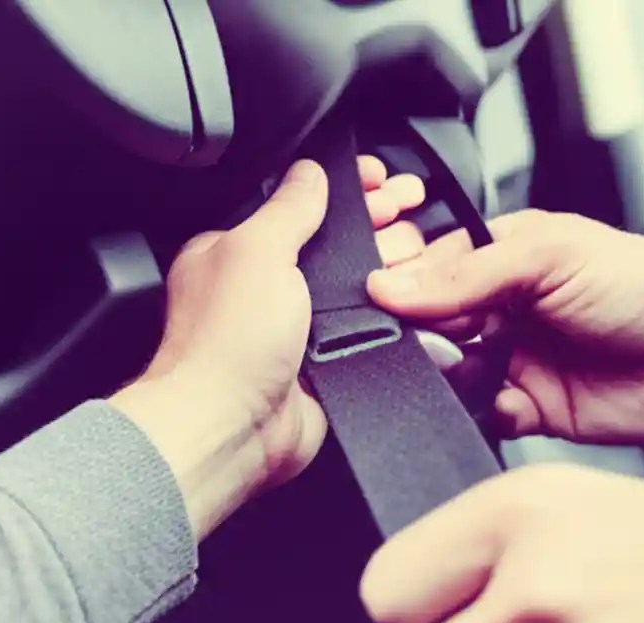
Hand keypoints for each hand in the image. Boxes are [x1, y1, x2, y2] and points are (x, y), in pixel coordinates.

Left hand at [113, 157, 424, 536]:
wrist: (233, 429)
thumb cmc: (223, 343)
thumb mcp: (257, 248)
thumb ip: (290, 206)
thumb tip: (309, 172)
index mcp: (238, 251)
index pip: (299, 205)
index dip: (345, 189)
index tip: (381, 179)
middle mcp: (266, 289)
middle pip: (336, 243)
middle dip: (377, 222)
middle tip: (409, 207)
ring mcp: (296, 330)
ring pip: (356, 289)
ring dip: (390, 268)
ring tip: (420, 249)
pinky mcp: (322, 366)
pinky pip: (365, 334)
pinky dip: (391, 318)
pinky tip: (413, 300)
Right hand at [368, 209, 643, 441]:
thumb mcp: (549, 259)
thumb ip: (466, 275)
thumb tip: (392, 286)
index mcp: (504, 256)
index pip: (428, 268)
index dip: (403, 285)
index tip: (385, 301)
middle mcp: (505, 306)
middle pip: (431, 324)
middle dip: (423, 336)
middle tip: (435, 340)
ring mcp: (517, 358)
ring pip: (452, 373)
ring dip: (450, 378)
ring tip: (471, 371)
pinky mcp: (534, 407)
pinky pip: (486, 414)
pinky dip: (487, 412)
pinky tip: (509, 401)